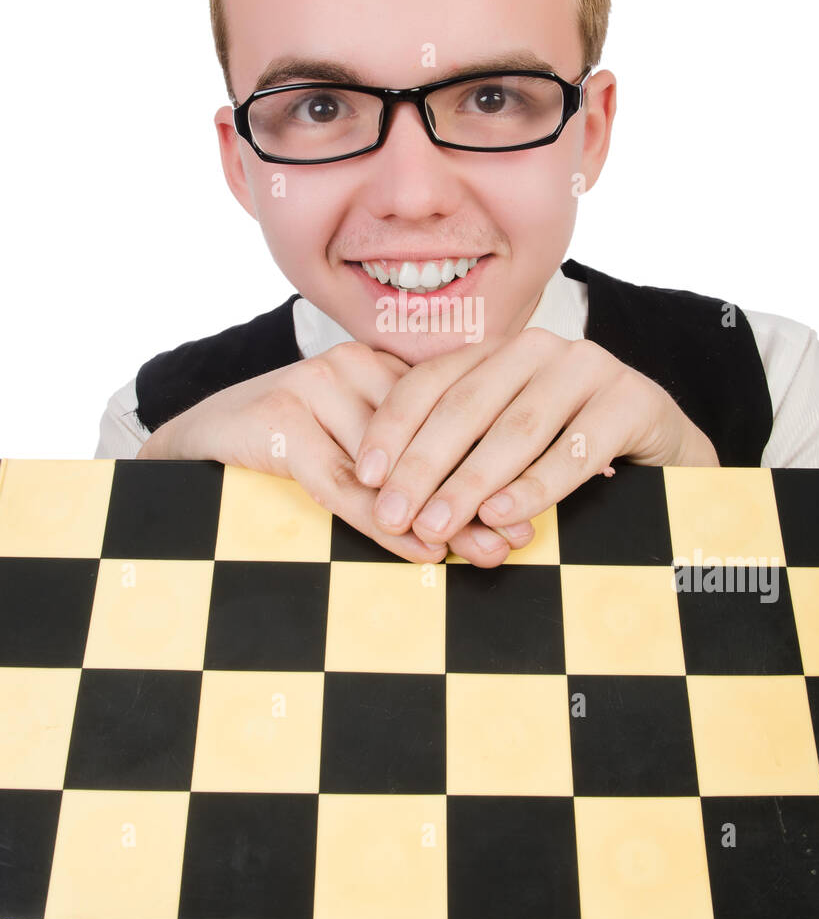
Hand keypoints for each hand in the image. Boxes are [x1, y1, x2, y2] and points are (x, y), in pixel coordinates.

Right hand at [134, 341, 525, 565]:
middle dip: (475, 494)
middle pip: (428, 438)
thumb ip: (402, 460)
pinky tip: (418, 550)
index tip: (530, 509)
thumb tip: (483, 508)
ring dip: (439, 514)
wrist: (189, 446)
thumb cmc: (279, 453)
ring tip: (481, 554)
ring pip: (390, 464)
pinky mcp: (278, 418)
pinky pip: (344, 483)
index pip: (448, 413)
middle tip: (516, 541)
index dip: (491, 463)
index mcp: (377, 365)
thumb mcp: (348, 446)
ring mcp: (312, 384)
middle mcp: (350, 364)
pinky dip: (383, 523)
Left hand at [354, 328, 719, 563]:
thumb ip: (460, 453)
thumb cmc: (570, 448)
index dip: (393, 428)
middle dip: (422, 464)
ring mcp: (589, 368)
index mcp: (498, 352)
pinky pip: (575, 449)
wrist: (664, 447)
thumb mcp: (508, 443)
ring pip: (516, 428)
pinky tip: (502, 515)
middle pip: (466, 406)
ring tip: (436, 524)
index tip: (366, 476)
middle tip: (392, 514)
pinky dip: (535, 486)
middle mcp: (539, 349)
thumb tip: (386, 498)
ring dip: (470, 482)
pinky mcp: (632, 400)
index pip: (431, 382)